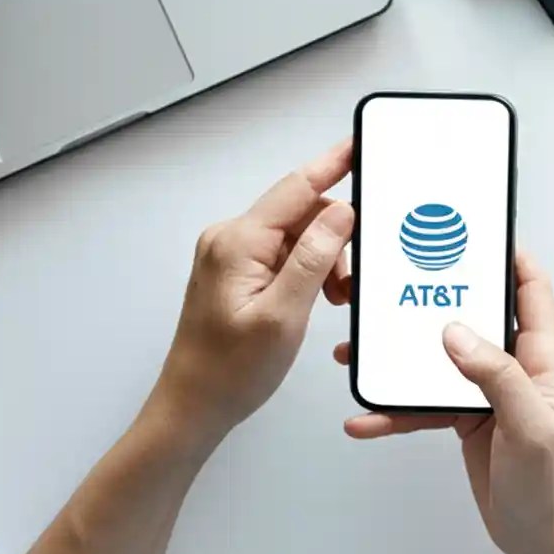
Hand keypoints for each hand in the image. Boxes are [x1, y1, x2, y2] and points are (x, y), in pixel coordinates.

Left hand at [154, 140, 353, 443]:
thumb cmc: (228, 372)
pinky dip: (306, 273)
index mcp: (238, 242)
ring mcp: (231, 255)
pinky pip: (283, 255)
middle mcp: (229, 239)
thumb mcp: (284, 315)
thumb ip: (313, 257)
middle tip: (347, 284)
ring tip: (329, 301)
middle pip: (301, 213)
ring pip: (296, 236)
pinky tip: (313, 300)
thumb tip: (340, 212)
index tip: (360, 146)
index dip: (333, 164)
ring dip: (322, 261)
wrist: (193, 407)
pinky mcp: (236, 271)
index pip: (296, 188)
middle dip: (334, 240)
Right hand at [339, 252, 553, 553]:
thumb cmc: (552, 485)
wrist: (540, 538)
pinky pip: (423, 403)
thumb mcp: (530, 425)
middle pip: (471, 315)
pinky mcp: (464, 417)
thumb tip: (456, 331)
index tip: (472, 230)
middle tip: (394, 284)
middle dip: (431, 300)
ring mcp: (487, 391)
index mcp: (542, 357)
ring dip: (399, 358)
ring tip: (358, 354)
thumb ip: (496, 374)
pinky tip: (365, 418)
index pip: (530, 289)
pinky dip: (394, 411)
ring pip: (437, 359)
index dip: (507, 255)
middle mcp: (515, 366)